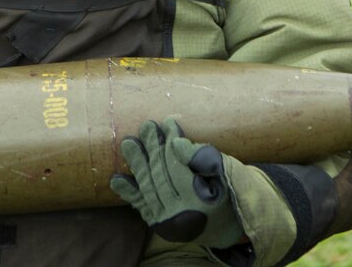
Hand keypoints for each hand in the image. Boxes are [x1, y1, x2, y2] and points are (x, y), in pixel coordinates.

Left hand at [110, 118, 246, 248]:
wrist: (234, 227)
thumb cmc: (234, 193)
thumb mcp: (229, 174)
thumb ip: (206, 159)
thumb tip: (177, 144)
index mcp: (201, 201)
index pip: (178, 166)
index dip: (171, 143)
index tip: (169, 123)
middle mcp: (181, 215)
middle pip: (160, 175)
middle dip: (152, 149)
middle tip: (146, 126)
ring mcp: (168, 223)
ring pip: (148, 188)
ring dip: (137, 164)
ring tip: (129, 143)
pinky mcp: (160, 226)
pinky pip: (142, 206)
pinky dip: (129, 193)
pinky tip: (116, 180)